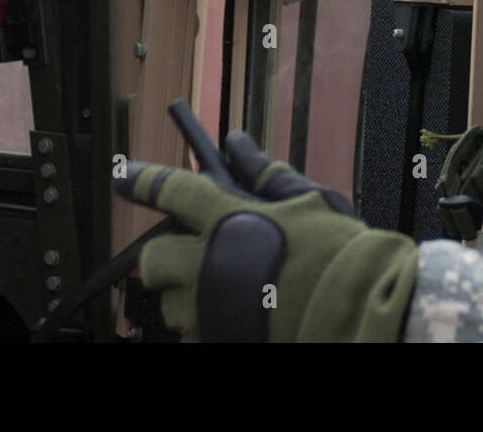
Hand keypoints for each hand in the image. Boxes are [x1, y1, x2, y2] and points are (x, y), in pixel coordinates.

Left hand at [115, 132, 418, 341]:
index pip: (170, 191)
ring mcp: (208, 307)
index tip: (125, 176)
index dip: (143, 180)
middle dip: (167, 252)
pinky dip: (204, 321)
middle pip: (153, 256)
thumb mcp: (309, 199)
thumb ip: (266, 172)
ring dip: (186, 290)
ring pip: (169, 299)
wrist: (356, 310)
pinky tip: (234, 311)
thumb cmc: (337, 252)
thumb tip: (238, 144)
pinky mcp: (216, 338)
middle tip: (195, 249)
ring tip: (223, 285)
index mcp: (228, 218)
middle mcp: (208, 262)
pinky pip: (191, 331)